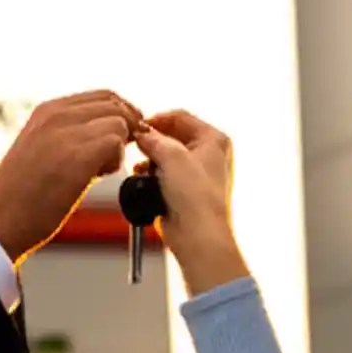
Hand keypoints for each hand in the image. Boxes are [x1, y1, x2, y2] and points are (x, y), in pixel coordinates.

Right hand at [0, 90, 142, 262]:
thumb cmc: (20, 196)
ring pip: (120, 121)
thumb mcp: (40, 149)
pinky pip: (116, 142)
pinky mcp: (76, 156)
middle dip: (128, 128)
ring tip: (98, 170)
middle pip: (116, 104)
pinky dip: (115, 161)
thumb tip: (110, 134)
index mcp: (47, 110)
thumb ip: (69, 135)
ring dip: (119, 146)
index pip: (103, 96)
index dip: (122, 115)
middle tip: (114, 156)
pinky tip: (95, 177)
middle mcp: (56, 114)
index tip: (122, 139)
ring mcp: (65, 133)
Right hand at [134, 110, 249, 295]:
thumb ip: (153, 139)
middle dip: (153, 142)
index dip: (157, 119)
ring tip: (141, 167)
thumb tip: (142, 133)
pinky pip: (163, 176)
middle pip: (172, 136)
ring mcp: (197, 174)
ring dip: (150, 161)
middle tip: (137, 145)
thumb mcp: (171, 156)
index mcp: (214, 139)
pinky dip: (151, 177)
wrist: (197, 235)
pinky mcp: (184, 191)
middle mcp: (209, 155)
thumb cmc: (197, 199)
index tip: (138, 127)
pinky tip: (144, 181)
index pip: (180, 117)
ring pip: (166, 157)